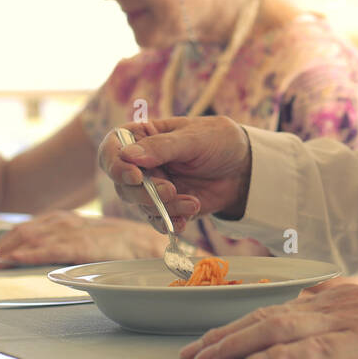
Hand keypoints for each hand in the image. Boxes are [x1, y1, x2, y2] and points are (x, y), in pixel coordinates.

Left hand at [0, 211, 165, 265]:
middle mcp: (71, 222)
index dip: (11, 237)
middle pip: (27, 230)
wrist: (154, 248)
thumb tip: (52, 257)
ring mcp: (76, 232)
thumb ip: (75, 245)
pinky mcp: (82, 246)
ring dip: (8, 251)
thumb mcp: (96, 242)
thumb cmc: (128, 249)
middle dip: (3, 245)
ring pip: (33, 237)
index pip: (34, 226)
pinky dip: (27, 253)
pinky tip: (12, 260)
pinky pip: (49, 249)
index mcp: (73, 221)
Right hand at [97, 117, 252, 233]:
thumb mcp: (194, 138)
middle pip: (123, 184)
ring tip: (192, 203)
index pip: (112, 149)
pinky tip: (186, 220)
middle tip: (171, 191)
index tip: (134, 176)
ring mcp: (154, 186)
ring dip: (163, 208)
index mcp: (143, 136)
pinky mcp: (167, 206)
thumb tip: (129, 156)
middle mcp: (143, 163)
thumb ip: (162, 147)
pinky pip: (158, 220)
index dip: (116, 165)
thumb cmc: (219, 141)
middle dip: (145, 193)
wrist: (245, 167)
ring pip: (141, 205)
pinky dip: (170, 222)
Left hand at [180, 276, 357, 358]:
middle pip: (263, 318)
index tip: (203, 342)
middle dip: (221, 337)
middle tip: (188, 355)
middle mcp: (328, 305)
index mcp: (329, 300)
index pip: (270, 312)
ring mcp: (344, 321)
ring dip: (238, 344)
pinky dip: (284, 356)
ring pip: (279, 329)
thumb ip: (334, 306)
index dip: (232, 326)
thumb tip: (302, 306)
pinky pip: (316, 349)